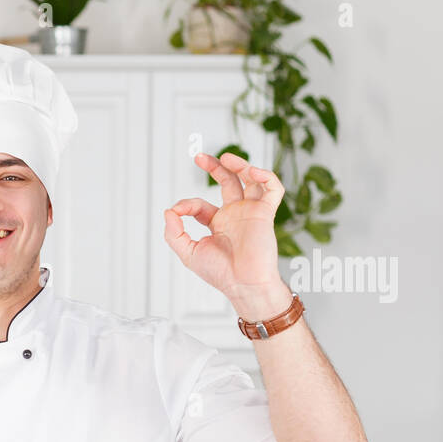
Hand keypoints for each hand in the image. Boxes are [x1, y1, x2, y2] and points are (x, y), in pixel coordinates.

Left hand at [163, 152, 290, 316]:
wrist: (244, 285)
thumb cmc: (220, 273)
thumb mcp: (188, 253)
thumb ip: (174, 233)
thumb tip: (168, 211)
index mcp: (217, 224)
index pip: (200, 205)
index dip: (187, 204)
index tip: (177, 211)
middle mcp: (235, 215)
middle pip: (229, 183)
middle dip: (216, 168)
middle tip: (200, 157)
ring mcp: (251, 212)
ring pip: (251, 180)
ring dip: (240, 166)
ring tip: (226, 158)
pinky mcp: (266, 213)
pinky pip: (273, 188)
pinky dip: (266, 177)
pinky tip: (253, 172)